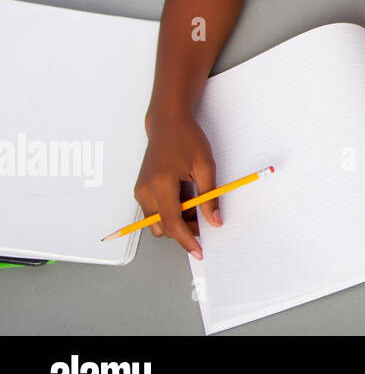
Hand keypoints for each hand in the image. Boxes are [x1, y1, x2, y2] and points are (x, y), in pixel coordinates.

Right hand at [133, 109, 221, 258]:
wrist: (168, 123)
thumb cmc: (186, 138)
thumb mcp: (205, 166)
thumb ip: (209, 196)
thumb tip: (214, 220)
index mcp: (161, 184)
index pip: (172, 224)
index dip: (186, 240)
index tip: (199, 251)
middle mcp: (146, 190)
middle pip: (162, 228)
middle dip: (183, 230)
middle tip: (205, 219)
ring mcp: (141, 191)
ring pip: (156, 222)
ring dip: (176, 222)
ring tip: (196, 205)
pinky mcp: (141, 190)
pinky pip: (154, 211)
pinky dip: (170, 212)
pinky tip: (185, 199)